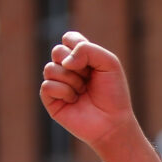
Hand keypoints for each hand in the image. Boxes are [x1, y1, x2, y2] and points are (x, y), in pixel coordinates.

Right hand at [39, 32, 138, 151]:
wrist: (112, 122)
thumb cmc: (113, 93)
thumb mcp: (109, 62)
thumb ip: (87, 49)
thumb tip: (64, 61)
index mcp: (80, 58)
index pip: (68, 39)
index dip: (77, 46)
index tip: (92, 61)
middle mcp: (66, 69)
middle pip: (57, 51)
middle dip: (76, 64)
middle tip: (89, 78)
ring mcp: (57, 83)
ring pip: (50, 68)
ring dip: (71, 80)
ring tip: (83, 91)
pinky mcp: (50, 100)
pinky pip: (47, 86)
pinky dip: (64, 92)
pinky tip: (74, 100)